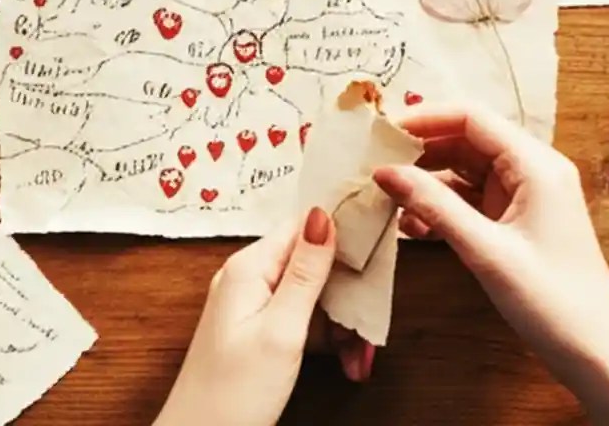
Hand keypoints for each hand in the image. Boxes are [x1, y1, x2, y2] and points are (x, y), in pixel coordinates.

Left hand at [155, 208, 373, 425]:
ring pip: (313, 294)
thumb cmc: (232, 394)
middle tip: (369, 324)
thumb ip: (305, 272)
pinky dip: (324, 337)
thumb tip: (321, 215)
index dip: (342, 231)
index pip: (303, 225)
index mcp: (250, 268)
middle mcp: (249, 278)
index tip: (376, 248)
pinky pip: (302, 318)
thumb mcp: (281, 330)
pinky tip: (343, 361)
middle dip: (347, 291)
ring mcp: (253, 304)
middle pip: (313, 262)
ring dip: (340, 322)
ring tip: (359, 356)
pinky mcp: (258, 329)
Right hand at [373, 106, 608, 425]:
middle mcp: (533, 172)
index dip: (424, 118)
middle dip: (419, 151)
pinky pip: (471, 202)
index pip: (472, 118)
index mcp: (536, 165)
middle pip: (466, 141)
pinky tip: (411, 226)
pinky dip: (441, 209)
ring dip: (426, 183)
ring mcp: (525, 198)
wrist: (597, 354)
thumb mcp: (486, 251)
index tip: (381, 131)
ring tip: (385, 197)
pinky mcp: (517, 224)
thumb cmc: (554, 302)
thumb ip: (434, 206)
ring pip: (465, 173)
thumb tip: (386, 172)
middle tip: (373, 165)